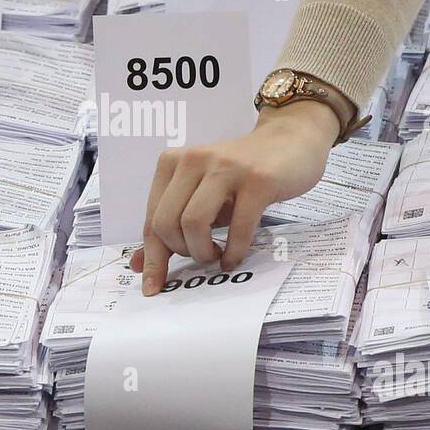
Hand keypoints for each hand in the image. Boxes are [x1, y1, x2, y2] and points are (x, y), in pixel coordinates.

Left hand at [130, 99, 340, 295]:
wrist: (289, 142)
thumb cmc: (239, 176)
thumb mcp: (199, 195)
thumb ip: (170, 225)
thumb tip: (141, 266)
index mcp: (172, 163)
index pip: (152, 218)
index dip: (152, 256)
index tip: (152, 287)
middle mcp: (193, 160)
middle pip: (166, 222)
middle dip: (181, 251)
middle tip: (200, 255)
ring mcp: (226, 168)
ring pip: (193, 223)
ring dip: (202, 251)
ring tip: (215, 254)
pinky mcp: (258, 180)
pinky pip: (237, 227)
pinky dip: (234, 252)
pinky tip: (233, 257)